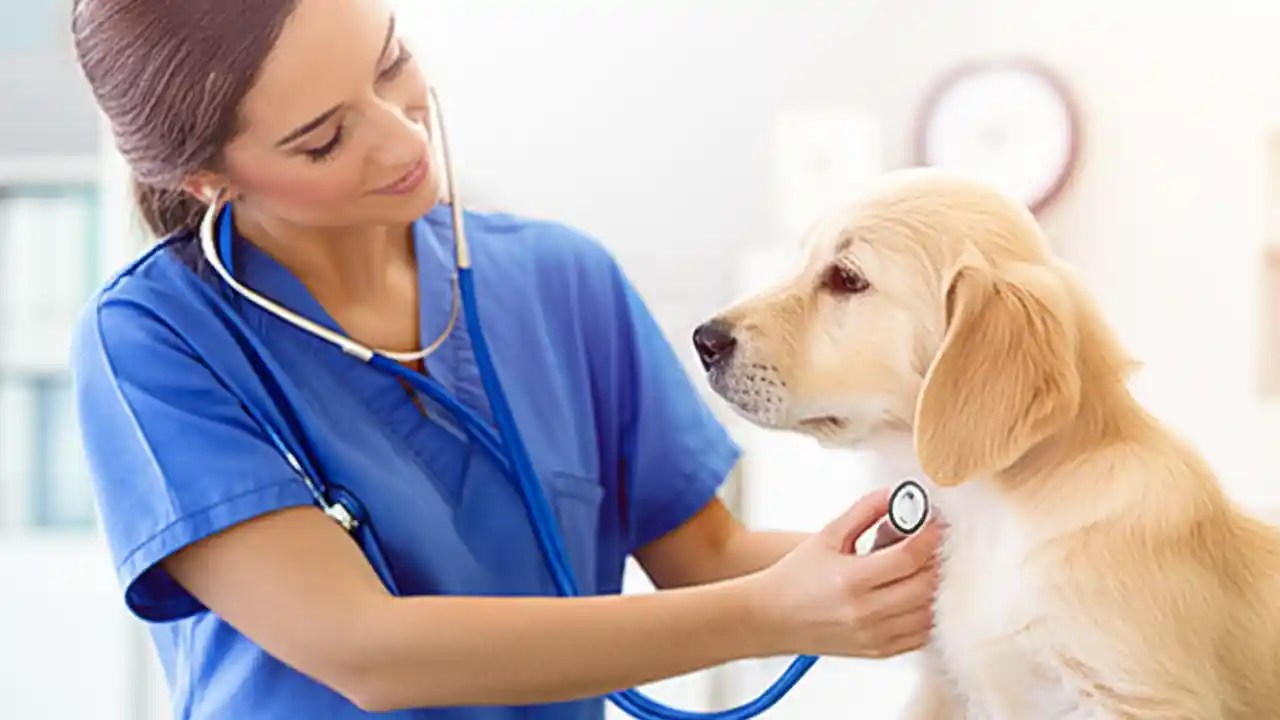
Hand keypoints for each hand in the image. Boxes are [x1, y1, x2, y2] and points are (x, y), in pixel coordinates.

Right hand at [741, 487, 941, 659]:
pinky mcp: (880, 651)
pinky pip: (922, 634)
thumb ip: (864, 512)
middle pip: (925, 585)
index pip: (908, 558)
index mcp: (850, 580)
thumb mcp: (827, 536)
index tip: (935, 524)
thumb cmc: (796, 577)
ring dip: (934, 587)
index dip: (929, 537)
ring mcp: (875, 636)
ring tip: (924, 567)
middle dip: (936, 560)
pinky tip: (917, 593)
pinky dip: (927, 612)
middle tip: (933, 543)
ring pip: (929, 611)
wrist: (773, 618)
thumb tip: (895, 495)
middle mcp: (865, 612)